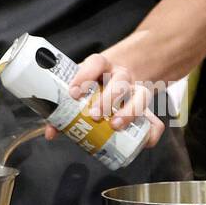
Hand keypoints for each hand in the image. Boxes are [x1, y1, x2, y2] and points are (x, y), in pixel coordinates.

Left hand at [42, 51, 164, 148]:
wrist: (116, 79)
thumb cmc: (92, 87)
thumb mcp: (78, 89)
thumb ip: (63, 109)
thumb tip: (50, 132)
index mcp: (101, 66)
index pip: (96, 62)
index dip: (84, 75)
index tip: (73, 92)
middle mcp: (121, 75)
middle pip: (120, 80)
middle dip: (108, 98)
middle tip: (95, 115)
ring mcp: (136, 90)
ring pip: (142, 94)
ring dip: (130, 111)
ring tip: (115, 126)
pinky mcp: (146, 110)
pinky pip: (155, 119)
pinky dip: (152, 132)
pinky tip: (143, 143)